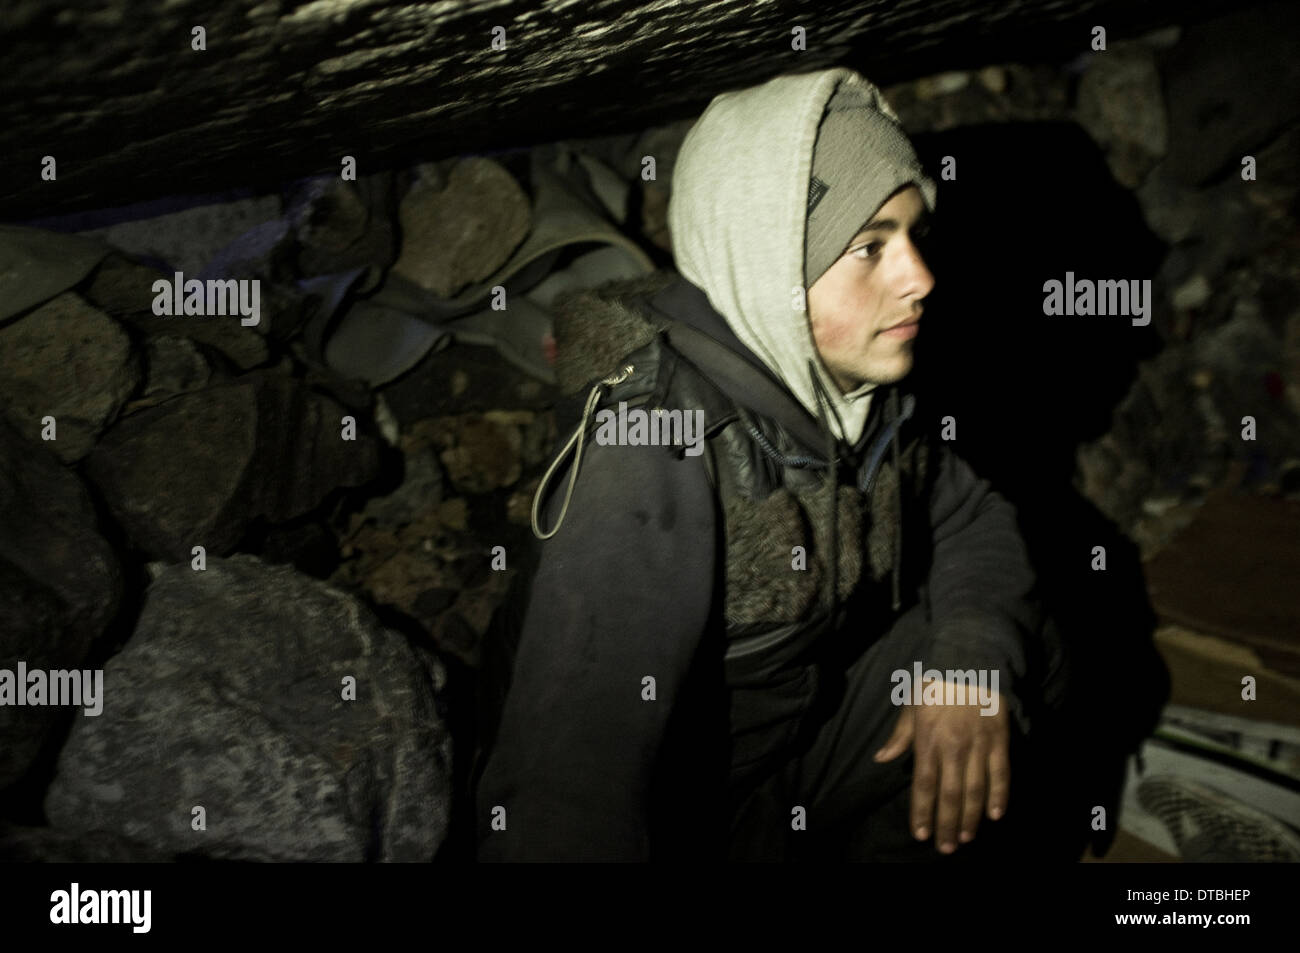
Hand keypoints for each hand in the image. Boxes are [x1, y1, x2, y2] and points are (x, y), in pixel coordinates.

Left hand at [873, 678, 1009, 853]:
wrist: (971, 662)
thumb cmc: (936, 684)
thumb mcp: (911, 705)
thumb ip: (900, 736)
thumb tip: (881, 759)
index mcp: (928, 740)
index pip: (923, 784)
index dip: (922, 811)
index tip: (921, 834)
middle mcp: (953, 747)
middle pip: (949, 794)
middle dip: (946, 824)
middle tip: (946, 848)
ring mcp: (978, 745)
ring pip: (975, 789)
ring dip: (970, 817)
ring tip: (966, 838)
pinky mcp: (999, 740)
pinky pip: (1001, 773)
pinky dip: (999, 796)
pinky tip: (995, 815)